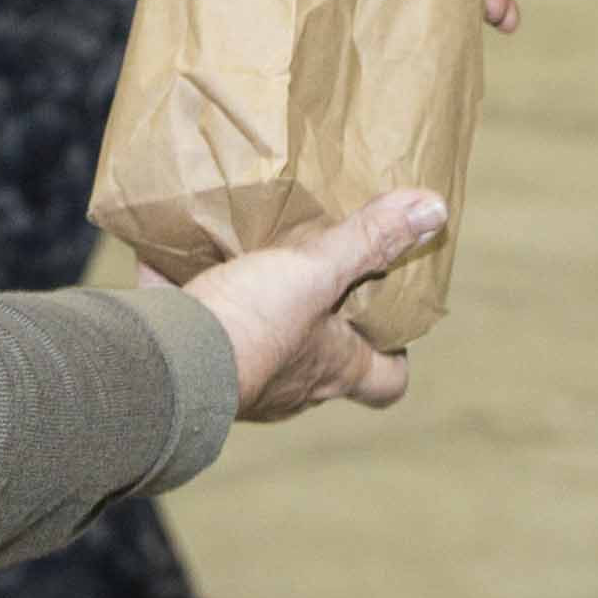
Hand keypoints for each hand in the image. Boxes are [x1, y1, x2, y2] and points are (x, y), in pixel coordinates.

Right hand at [176, 190, 445, 421]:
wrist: (163, 361)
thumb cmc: (252, 324)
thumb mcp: (315, 270)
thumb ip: (368, 240)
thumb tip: (434, 210)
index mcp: (333, 369)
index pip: (386, 382)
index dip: (396, 355)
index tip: (392, 317)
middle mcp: (291, 386)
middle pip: (323, 361)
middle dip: (325, 320)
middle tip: (324, 269)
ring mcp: (241, 380)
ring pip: (260, 344)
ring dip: (260, 308)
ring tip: (257, 256)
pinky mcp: (191, 365)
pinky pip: (197, 328)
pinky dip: (192, 295)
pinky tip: (184, 252)